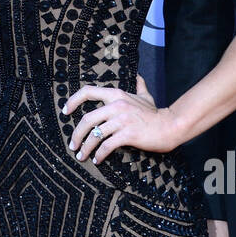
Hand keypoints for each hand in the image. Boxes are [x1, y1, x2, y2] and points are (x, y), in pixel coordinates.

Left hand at [65, 75, 183, 163]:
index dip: (73, 101)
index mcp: (116, 94)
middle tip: (72, 145)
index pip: (87, 92)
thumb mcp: (146, 96)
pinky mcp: (127, 134)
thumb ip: (139, 86)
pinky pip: (106, 146)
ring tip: (81, 156)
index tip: (65, 112)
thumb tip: (138, 76)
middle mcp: (117, 105)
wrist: (170, 126)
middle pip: (86, 119)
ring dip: (85, 148)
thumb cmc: (156, 114)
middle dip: (76, 135)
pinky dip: (99, 155)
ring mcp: (122, 120)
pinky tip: (97, 160)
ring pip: (95, 135)